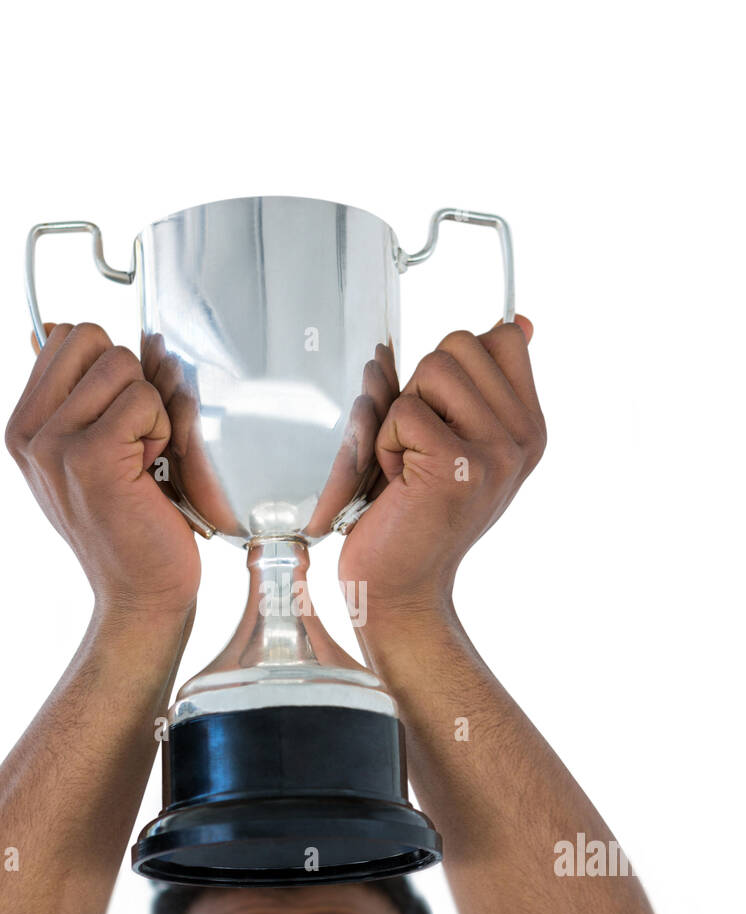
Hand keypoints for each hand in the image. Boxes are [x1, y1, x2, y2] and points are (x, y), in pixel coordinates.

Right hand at [6, 323, 200, 620]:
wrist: (139, 593)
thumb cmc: (127, 526)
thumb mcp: (82, 455)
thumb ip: (68, 395)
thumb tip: (49, 328)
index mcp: (23, 426)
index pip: (68, 335)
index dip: (109, 370)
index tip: (116, 425)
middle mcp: (30, 433)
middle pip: (94, 339)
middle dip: (129, 381)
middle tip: (133, 441)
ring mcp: (55, 444)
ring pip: (121, 365)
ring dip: (149, 409)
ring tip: (142, 459)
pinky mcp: (92, 456)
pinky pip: (143, 399)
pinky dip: (161, 431)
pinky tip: (151, 472)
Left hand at [338, 317, 543, 623]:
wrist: (400, 591)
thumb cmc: (415, 517)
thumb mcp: (461, 442)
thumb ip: (484, 387)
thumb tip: (517, 322)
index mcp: (530, 428)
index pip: (500, 337)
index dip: (454, 367)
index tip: (444, 420)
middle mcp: (523, 439)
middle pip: (459, 344)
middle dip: (421, 388)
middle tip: (419, 448)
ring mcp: (497, 453)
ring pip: (432, 369)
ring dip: (401, 415)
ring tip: (408, 465)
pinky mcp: (457, 467)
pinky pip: (404, 412)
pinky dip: (383, 445)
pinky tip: (397, 486)